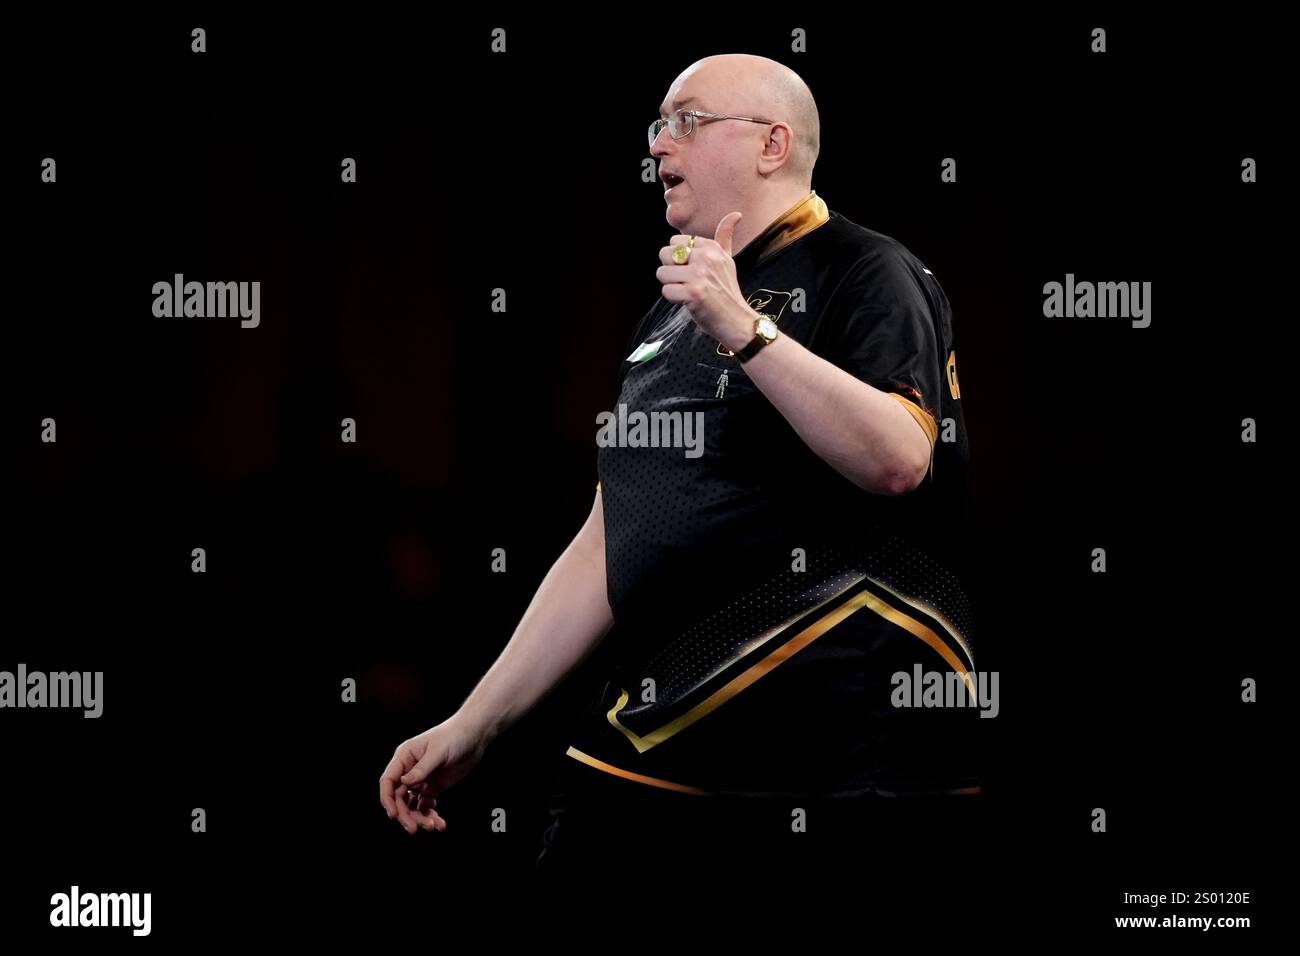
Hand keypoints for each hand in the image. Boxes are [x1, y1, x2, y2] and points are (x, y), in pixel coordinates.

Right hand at [378, 715, 487, 833]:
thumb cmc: (454, 736)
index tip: (394, 815)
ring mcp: (420, 780)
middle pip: (399, 798)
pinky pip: (426, 805)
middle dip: (405, 815)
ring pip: (412, 805)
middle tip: (415, 829)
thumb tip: (404, 783)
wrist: (474, 736)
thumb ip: (422, 768)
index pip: (388, 781)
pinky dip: (430, 815)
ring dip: (419, 818)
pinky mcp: (432, 787)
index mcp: (404, 757)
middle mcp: (409, 770)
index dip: (387, 799)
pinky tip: (440, 824)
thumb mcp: (438, 752)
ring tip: (433, 826)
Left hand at [656, 211, 752, 348]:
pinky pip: (666, 291)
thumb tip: (736, 214)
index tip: (694, 270)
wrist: (737, 321)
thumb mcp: (728, 260)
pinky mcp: (693, 293)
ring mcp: (700, 275)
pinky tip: (690, 302)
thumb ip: (724, 237)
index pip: (675, 241)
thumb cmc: (727, 292)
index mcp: (712, 248)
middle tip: (689, 283)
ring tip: (690, 293)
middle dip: (671, 271)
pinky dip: (674, 300)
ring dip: (672, 286)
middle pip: (665, 254)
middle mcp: (706, 258)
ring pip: (662, 273)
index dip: (678, 258)